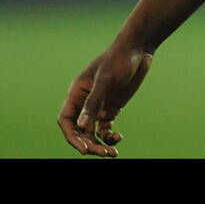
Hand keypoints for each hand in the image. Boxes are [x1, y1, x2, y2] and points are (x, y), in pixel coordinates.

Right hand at [57, 42, 153, 156]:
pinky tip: (118, 138)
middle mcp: (84, 102)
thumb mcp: (105, 80)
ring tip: (112, 153)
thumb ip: (93, 102)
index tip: (84, 148)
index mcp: (76, 93)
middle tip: (102, 153)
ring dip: (99, 144)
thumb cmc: (119, 60)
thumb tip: (81, 127)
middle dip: (88, 144)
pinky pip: (105, 129)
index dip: (72, 136)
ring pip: (91, 133)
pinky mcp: (111, 109)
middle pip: (79, 131)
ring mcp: (97, 107)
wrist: (138, 50)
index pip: (66, 120)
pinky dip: (109, 137)